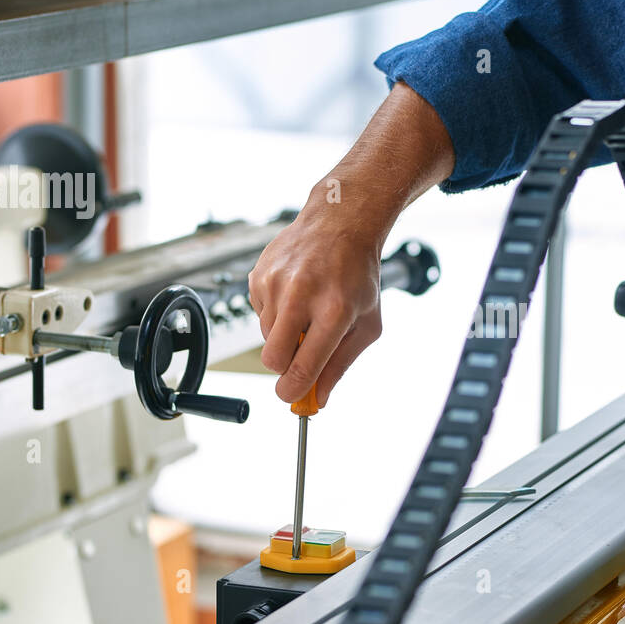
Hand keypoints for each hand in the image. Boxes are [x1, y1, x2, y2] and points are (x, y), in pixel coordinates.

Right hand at [247, 189, 383, 407]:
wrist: (340, 223)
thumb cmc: (358, 275)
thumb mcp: (366, 324)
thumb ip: (341, 365)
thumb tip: (319, 400)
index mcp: (333, 310)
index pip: (303, 367)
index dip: (294, 391)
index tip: (292, 397)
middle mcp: (301, 295)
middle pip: (273, 359)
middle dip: (283, 368)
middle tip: (300, 359)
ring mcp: (275, 284)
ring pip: (266, 337)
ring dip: (285, 336)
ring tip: (307, 311)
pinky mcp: (258, 276)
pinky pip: (259, 314)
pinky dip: (276, 314)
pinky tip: (295, 294)